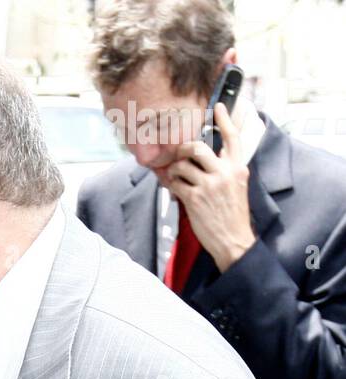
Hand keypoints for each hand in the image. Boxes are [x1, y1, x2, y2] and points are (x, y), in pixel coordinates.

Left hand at [167, 103, 256, 272]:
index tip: (217, 106)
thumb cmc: (233, 215)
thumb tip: (211, 157)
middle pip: (198, 147)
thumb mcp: (238, 187)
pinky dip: (171, 184)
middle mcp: (224, 173)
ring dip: (175, 170)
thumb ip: (227, 169)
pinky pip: (176, 183)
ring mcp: (209, 185)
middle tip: (179, 153)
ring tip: (176, 176)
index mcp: (238, 168)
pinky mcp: (195, 199)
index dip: (224, 119)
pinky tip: (174, 188)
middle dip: (183, 148)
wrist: (233, 241)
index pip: (232, 137)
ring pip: (183, 165)